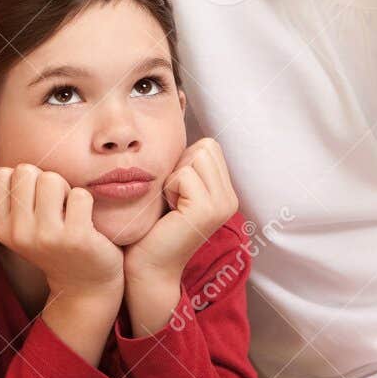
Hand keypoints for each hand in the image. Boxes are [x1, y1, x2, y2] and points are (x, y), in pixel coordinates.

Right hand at [0, 164, 123, 299]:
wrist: (83, 283)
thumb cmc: (52, 245)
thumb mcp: (19, 232)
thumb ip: (2, 206)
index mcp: (2, 229)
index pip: (1, 175)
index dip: (23, 179)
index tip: (34, 198)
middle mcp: (20, 234)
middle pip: (27, 172)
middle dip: (45, 180)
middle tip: (55, 203)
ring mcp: (48, 237)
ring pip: (52, 179)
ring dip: (65, 189)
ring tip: (69, 210)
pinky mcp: (76, 238)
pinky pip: (80, 195)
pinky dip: (86, 201)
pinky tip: (85, 220)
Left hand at [123, 139, 237, 280]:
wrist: (146, 266)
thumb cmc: (151, 225)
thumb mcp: (172, 185)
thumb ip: (184, 161)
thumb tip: (180, 110)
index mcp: (225, 191)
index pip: (209, 145)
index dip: (183, 161)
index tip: (174, 191)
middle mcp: (230, 198)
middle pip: (205, 146)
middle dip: (180, 166)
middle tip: (171, 198)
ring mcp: (223, 205)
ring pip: (196, 156)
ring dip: (174, 177)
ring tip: (171, 204)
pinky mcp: (207, 210)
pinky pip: (184, 174)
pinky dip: (169, 188)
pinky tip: (169, 212)